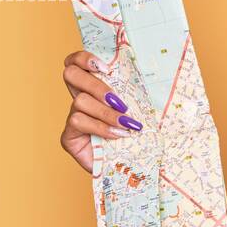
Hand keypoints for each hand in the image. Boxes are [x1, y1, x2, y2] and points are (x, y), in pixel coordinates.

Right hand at [59, 50, 142, 172]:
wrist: (132, 168)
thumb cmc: (140, 135)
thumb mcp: (141, 109)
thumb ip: (138, 91)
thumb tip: (158, 70)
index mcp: (95, 87)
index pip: (77, 61)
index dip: (85, 58)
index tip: (107, 67)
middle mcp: (80, 98)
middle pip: (71, 74)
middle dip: (97, 85)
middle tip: (118, 100)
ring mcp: (72, 118)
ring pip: (80, 101)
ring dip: (107, 112)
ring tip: (127, 124)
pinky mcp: (68, 137)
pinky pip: (78, 122)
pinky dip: (101, 127)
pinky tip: (118, 134)